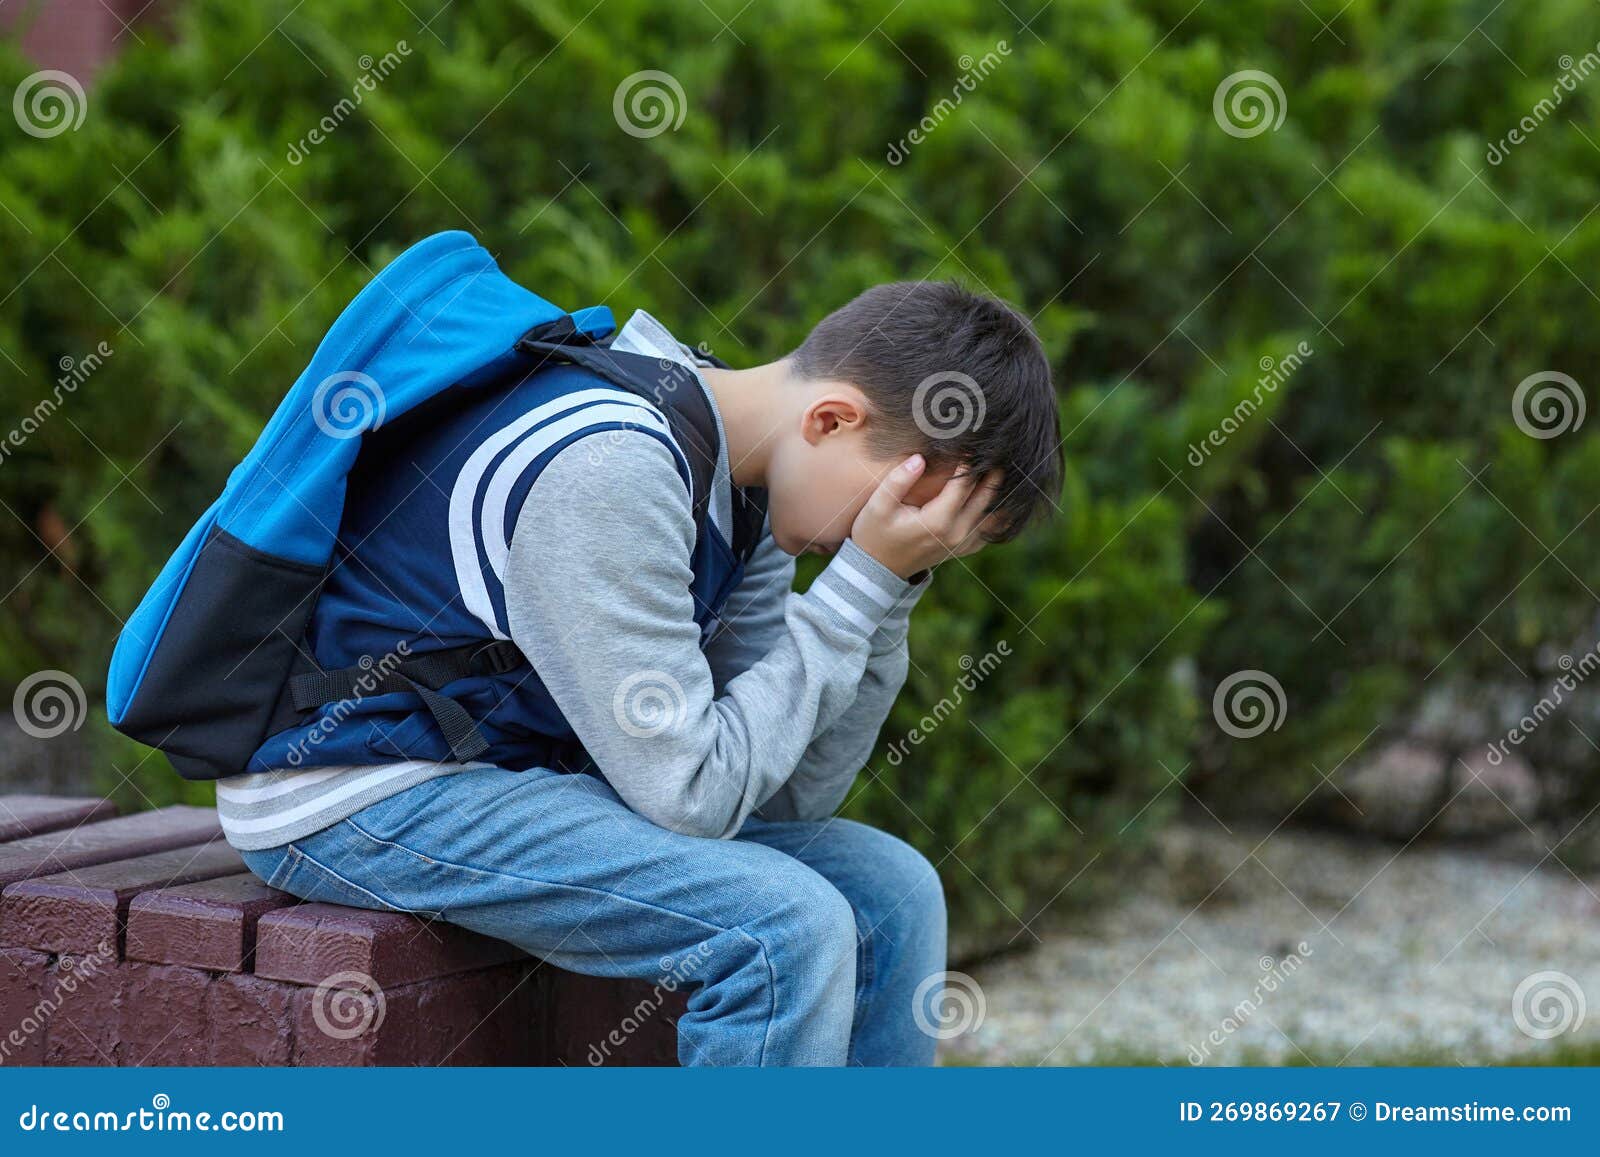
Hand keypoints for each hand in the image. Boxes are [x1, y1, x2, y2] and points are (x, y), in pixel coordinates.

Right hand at [849, 455, 1003, 578]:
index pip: (964, 484)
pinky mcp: (964, 548)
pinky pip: (990, 529)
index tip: (970, 443)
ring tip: (999, 467)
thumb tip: (919, 458)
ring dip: (998, 490)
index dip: (969, 461)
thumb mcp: (878, 505)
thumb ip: (898, 480)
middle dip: (991, 471)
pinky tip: (997, 494)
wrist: (878, 568)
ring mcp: (963, 543)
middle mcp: (956, 533)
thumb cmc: (875, 533)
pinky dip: (998, 512)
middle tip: (996, 448)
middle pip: (986, 496)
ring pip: (994, 513)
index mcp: (937, 521)